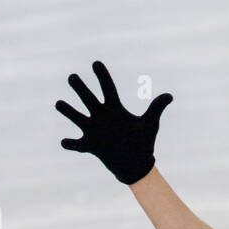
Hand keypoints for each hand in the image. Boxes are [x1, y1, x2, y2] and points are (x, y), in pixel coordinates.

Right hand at [55, 59, 173, 184]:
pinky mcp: (90, 146)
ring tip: (58, 103)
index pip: (108, 88)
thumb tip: (170, 96)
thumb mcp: (150, 124)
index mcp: (115, 109)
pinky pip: (77, 144)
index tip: (95, 63)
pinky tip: (64, 141)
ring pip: (77, 117)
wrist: (136, 165)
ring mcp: (94, 131)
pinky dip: (70, 144)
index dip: (102, 76)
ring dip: (68, 111)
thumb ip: (156, 108)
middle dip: (80, 88)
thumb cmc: (144, 142)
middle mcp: (101, 117)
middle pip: (88, 98)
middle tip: (72, 77)